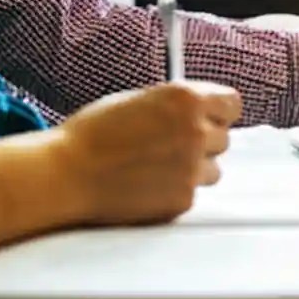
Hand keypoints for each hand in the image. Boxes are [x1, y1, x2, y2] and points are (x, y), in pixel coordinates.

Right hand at [53, 81, 242, 224]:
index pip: (232, 104)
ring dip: (194, 167)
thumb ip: (176, 105)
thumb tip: (201, 110)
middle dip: (203, 140)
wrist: (66, 174)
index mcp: (187, 99)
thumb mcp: (139, 99)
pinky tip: (146, 184)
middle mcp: (196, 132)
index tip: (209, 118)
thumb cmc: (93, 133)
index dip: (218, 112)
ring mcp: (192, 168)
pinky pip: (192, 192)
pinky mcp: (183, 199)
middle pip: (223, 138)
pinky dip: (175, 189)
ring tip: (156, 166)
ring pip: (213, 168)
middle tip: (169, 145)